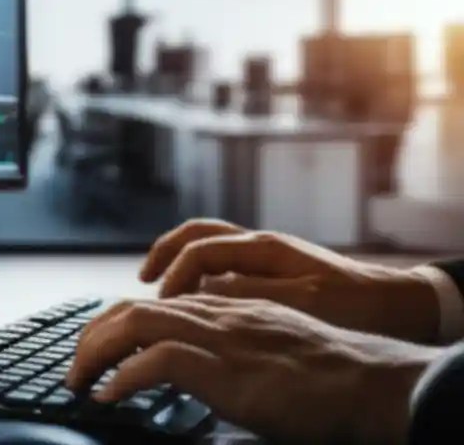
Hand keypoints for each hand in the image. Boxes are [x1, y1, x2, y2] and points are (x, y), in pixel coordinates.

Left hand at [66, 296, 440, 443]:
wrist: (370, 384)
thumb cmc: (329, 381)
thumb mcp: (269, 358)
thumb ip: (233, 358)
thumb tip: (201, 382)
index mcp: (227, 311)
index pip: (157, 305)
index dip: (118, 323)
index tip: (97, 348)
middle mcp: (216, 315)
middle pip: (133, 308)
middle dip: (94, 336)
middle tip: (75, 368)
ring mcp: (219, 337)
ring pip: (136, 324)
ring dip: (96, 352)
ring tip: (79, 380)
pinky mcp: (223, 367)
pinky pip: (156, 360)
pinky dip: (125, 376)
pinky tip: (109, 395)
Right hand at [139, 219, 440, 342]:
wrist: (396, 302)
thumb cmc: (353, 305)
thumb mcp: (300, 301)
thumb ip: (248, 292)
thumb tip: (203, 290)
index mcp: (262, 246)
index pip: (198, 251)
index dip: (173, 276)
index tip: (162, 306)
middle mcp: (259, 243)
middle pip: (196, 234)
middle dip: (164, 254)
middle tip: (143, 282)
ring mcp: (265, 254)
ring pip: (207, 244)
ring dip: (179, 261)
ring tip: (160, 287)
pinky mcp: (272, 269)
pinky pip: (223, 262)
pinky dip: (200, 274)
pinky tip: (199, 299)